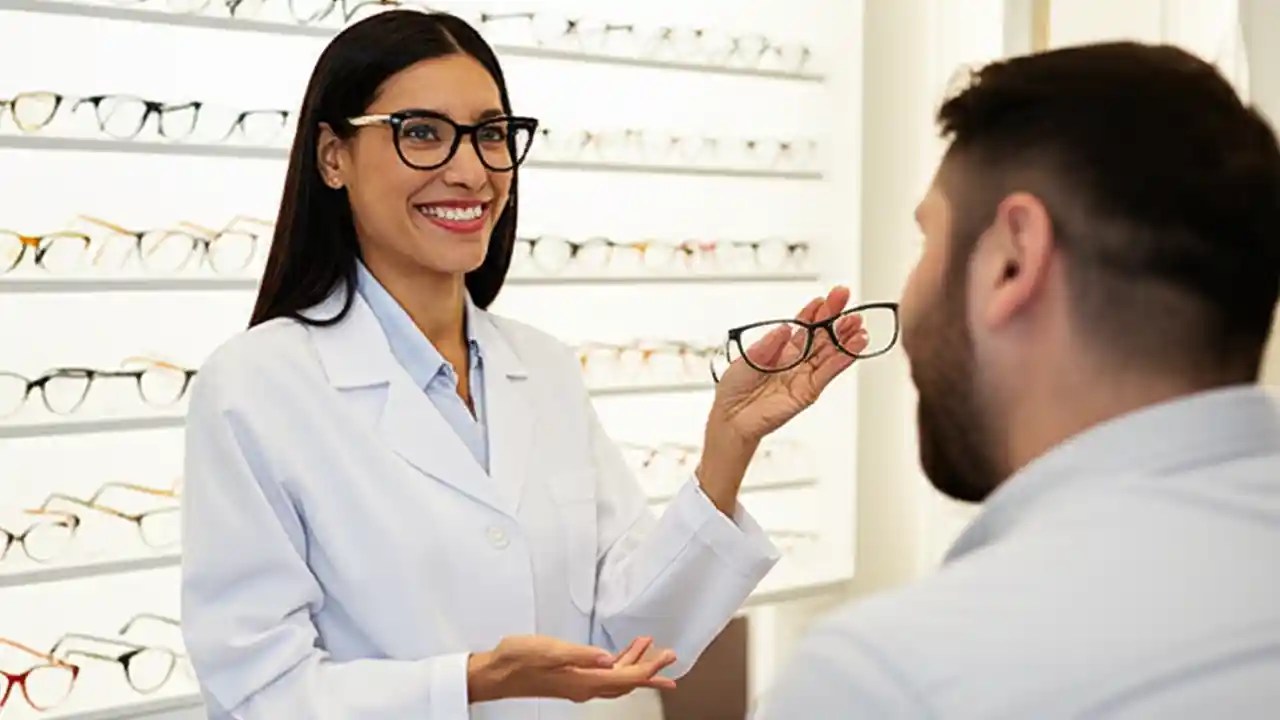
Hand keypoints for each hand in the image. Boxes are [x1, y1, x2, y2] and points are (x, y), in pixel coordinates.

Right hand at [468, 635, 676, 704]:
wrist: (496, 672)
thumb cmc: (517, 660)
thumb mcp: (550, 650)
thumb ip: (581, 653)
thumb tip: (609, 658)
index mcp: (583, 681)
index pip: (625, 678)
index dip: (649, 669)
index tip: (667, 659)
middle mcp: (584, 687)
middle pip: (626, 683)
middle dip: (650, 670)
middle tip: (669, 658)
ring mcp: (578, 684)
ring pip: (616, 679)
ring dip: (634, 664)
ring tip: (649, 649)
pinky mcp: (572, 679)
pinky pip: (604, 675)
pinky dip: (618, 664)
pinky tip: (619, 654)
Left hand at [709, 286, 865, 444]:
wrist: (730, 417)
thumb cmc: (735, 389)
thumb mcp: (748, 358)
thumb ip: (769, 344)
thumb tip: (786, 328)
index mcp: (782, 349)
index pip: (804, 326)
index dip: (815, 312)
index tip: (826, 298)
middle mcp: (796, 361)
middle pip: (821, 336)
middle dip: (835, 318)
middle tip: (846, 299)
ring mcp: (804, 376)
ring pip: (830, 353)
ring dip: (845, 338)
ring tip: (859, 323)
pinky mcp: (808, 392)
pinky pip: (828, 373)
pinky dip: (843, 359)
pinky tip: (855, 346)